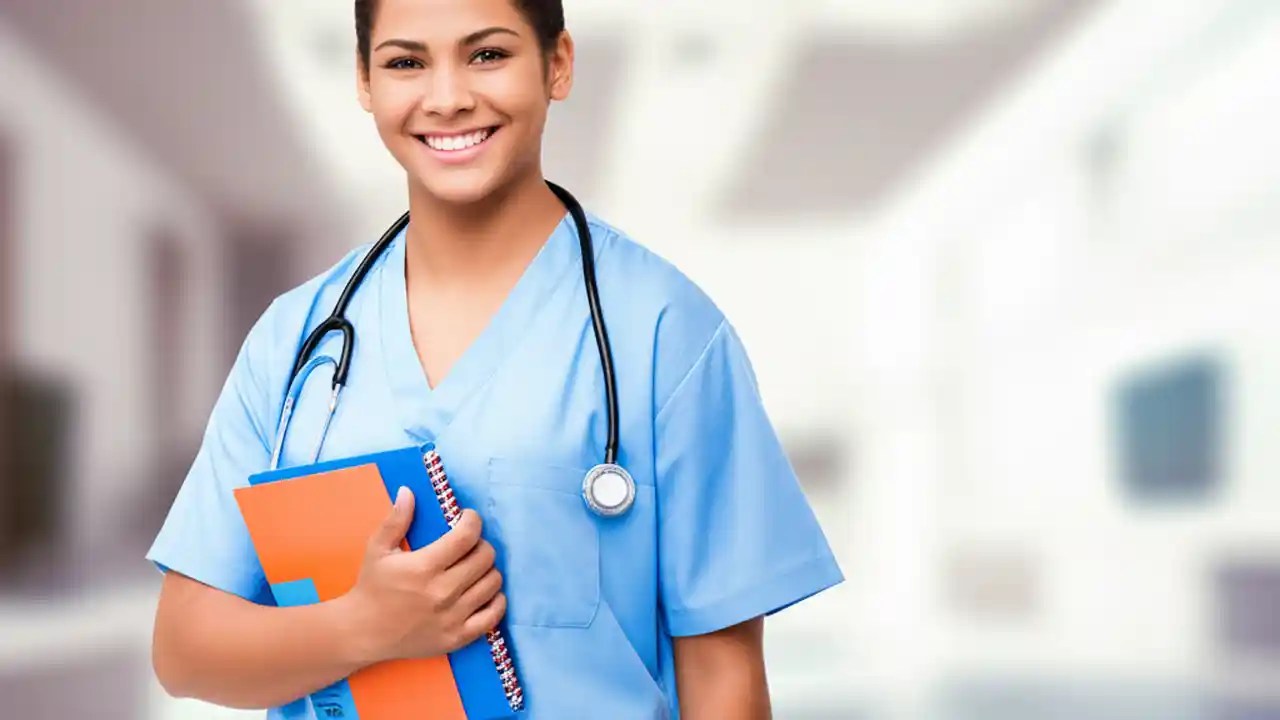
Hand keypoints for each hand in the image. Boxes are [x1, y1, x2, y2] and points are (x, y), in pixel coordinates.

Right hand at [342, 488, 505, 663]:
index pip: (467, 537)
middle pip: (485, 558)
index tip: (468, 518)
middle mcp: (442, 592)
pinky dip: (496, 600)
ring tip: (475, 567)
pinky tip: (484, 592)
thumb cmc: (371, 587)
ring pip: (493, 583)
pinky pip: (493, 616)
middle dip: (481, 544)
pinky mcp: (458, 638)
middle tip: (470, 544)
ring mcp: (452, 617)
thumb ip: (396, 519)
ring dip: (488, 570)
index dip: (473, 521)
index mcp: (424, 567)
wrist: (363, 633)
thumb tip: (408, 491)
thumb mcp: (377, 549)